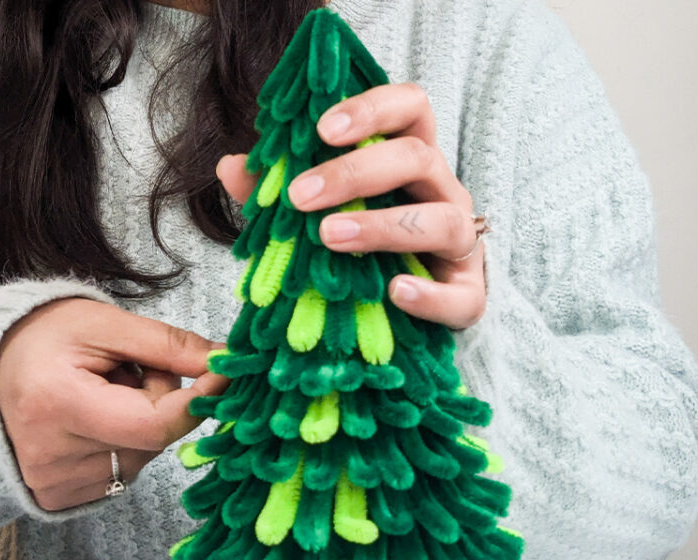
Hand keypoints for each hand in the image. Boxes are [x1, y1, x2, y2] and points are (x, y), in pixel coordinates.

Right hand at [0, 298, 228, 511]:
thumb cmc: (44, 337)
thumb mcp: (105, 324)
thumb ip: (167, 346)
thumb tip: (224, 365)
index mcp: (59, 404)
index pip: (154, 423)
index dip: (196, 401)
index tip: (221, 373)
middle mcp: (51, 457)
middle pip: (151, 440)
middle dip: (160, 402)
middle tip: (128, 370)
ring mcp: (52, 485)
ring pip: (141, 459)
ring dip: (140, 426)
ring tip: (101, 395)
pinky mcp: (56, 500)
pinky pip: (121, 476)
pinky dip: (121, 447)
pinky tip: (92, 422)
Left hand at [216, 82, 486, 329]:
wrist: (396, 313)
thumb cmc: (357, 249)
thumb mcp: (314, 214)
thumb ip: (275, 191)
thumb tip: (231, 166)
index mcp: (407, 160)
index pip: (410, 108)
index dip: (371, 109)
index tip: (321, 129)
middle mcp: (441, 192)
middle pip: (419, 157)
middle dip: (356, 172)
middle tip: (301, 196)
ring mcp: (459, 244)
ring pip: (442, 221)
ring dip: (383, 226)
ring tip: (330, 237)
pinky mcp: (467, 296)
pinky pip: (459, 297)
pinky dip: (427, 296)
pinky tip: (393, 292)